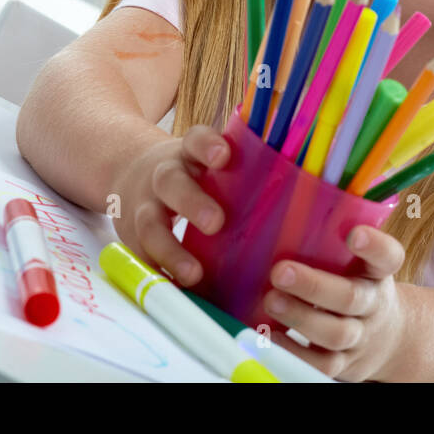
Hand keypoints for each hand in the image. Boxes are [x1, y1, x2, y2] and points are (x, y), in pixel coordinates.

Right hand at [109, 125, 229, 287]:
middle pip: (171, 181)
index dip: (207, 146)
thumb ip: (242, 168)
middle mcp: (163, 176)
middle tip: (216, 223)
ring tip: (194, 274)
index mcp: (189, 154)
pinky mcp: (132, 237)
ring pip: (149, 224)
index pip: (195, 140)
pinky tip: (174, 293)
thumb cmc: (191, 173)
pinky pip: (139, 257)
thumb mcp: (207, 159)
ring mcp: (144, 206)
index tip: (223, 156)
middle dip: (192, 202)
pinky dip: (155, 275)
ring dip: (171, 251)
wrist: (129, 171)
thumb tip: (303, 184)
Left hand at [262, 225, 407, 381]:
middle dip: (314, 286)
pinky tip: (271, 335)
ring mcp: (360, 337)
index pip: (388, 257)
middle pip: (351, 298)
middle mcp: (373, 305)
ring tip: (271, 301)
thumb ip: (335, 241)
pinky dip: (295, 352)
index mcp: (378, 273)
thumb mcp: (360, 263)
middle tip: (280, 271)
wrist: (389, 338)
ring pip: (336, 333)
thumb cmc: (358, 285)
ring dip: (300, 317)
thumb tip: (287, 200)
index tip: (354, 234)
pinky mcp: (344, 365)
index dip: (375, 246)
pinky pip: (322, 364)